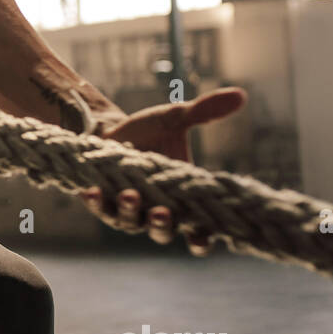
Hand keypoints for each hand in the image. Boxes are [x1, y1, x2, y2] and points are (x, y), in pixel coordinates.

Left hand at [80, 87, 245, 254]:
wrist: (109, 129)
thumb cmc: (148, 131)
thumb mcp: (175, 120)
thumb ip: (204, 112)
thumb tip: (240, 95)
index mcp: (181, 201)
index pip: (196, 231)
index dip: (200, 238)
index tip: (203, 235)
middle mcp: (156, 212)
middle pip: (163, 233)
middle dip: (162, 225)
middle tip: (162, 212)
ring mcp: (128, 211)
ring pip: (131, 223)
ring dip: (130, 211)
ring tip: (129, 195)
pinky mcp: (103, 202)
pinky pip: (101, 208)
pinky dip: (98, 202)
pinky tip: (93, 192)